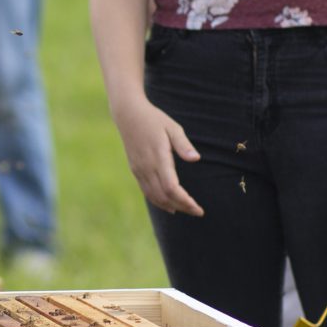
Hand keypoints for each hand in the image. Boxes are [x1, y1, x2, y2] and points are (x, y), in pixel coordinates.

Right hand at [110, 93, 202, 215]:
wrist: (128, 115)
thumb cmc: (154, 119)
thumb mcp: (172, 127)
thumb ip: (183, 144)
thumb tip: (196, 158)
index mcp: (158, 157)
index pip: (171, 188)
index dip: (185, 201)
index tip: (198, 208)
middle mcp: (147, 167)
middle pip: (164, 196)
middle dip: (182, 207)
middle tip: (197, 212)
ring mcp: (139, 170)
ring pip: (154, 196)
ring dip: (170, 206)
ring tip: (186, 210)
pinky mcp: (135, 170)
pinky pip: (147, 191)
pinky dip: (158, 201)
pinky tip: (169, 205)